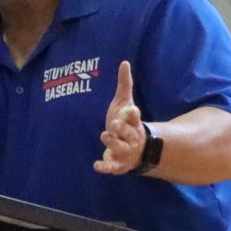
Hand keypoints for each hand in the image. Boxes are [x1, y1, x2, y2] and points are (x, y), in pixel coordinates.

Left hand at [93, 59, 147, 174]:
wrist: (134, 149)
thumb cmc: (126, 122)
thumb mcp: (123, 102)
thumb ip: (125, 84)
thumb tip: (124, 62)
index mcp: (133, 122)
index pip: (134, 117)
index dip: (132, 114)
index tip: (131, 110)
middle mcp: (132, 137)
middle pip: (129, 133)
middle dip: (122, 129)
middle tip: (114, 124)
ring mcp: (126, 152)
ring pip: (121, 149)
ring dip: (113, 143)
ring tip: (104, 136)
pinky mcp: (119, 164)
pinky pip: (113, 168)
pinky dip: (105, 167)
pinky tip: (96, 165)